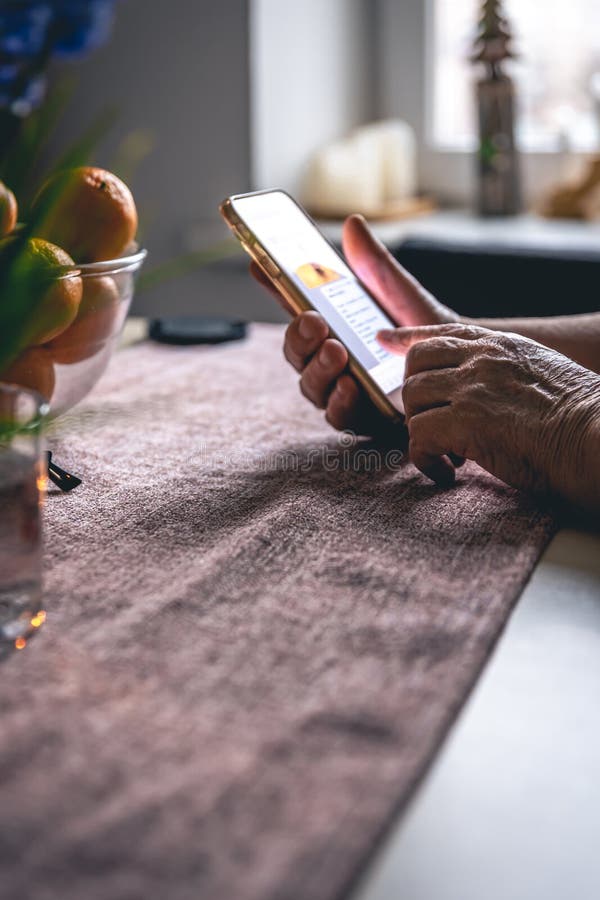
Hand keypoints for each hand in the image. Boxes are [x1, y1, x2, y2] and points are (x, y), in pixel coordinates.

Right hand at [251, 213, 460, 436]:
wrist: (458, 367)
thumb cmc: (422, 330)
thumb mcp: (399, 294)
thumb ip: (375, 265)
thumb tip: (353, 224)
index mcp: (330, 327)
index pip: (293, 307)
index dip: (272, 286)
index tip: (258, 262)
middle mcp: (327, 360)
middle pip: (296, 352)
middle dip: (298, 337)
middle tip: (314, 321)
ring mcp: (339, 391)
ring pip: (310, 385)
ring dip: (318, 368)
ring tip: (336, 350)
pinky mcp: (360, 418)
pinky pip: (338, 416)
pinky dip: (339, 401)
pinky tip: (349, 384)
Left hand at [378, 323, 599, 509]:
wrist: (597, 437)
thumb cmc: (582, 418)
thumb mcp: (544, 374)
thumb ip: (509, 372)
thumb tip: (487, 392)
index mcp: (502, 346)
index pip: (443, 332)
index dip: (410, 339)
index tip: (386, 342)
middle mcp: (483, 359)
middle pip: (415, 364)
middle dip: (414, 397)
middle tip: (431, 425)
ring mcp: (472, 387)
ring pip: (412, 401)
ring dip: (420, 432)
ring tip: (447, 456)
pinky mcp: (466, 421)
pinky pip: (418, 437)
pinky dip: (425, 460)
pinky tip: (445, 475)